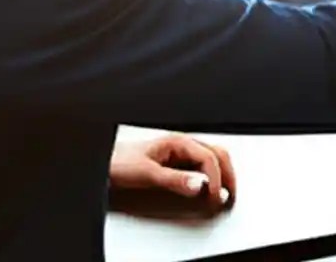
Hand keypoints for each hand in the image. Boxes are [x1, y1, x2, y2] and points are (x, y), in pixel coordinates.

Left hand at [109, 134, 234, 207]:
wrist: (104, 162)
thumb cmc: (120, 162)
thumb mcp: (148, 173)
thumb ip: (175, 179)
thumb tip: (200, 186)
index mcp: (178, 140)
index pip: (209, 156)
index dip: (216, 177)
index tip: (216, 195)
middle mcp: (182, 143)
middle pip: (218, 153)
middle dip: (228, 173)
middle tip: (230, 194)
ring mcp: (180, 151)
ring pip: (212, 158)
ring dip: (222, 173)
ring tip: (225, 191)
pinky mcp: (176, 161)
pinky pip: (202, 165)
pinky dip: (212, 176)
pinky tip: (209, 186)